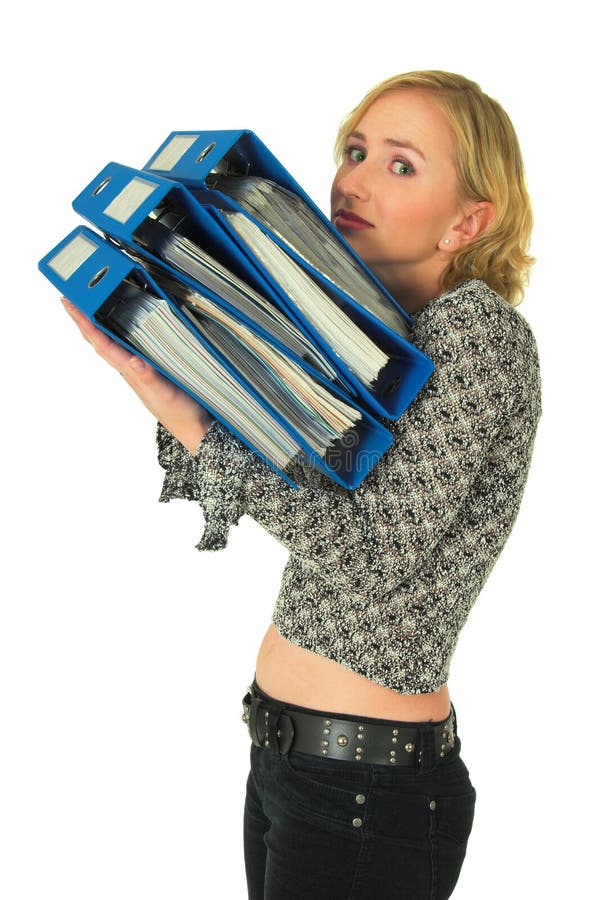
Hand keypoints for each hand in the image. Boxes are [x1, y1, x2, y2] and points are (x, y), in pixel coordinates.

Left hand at [61, 298, 211, 451]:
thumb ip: (150, 378)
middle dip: (84, 320)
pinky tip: (121, 330)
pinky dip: (118, 334)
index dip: (84, 323)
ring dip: (97, 326)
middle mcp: (130, 369)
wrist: (194, 429)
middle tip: (71, 299)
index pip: (101, 342)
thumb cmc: (180, 413)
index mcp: (130, 372)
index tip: (69, 304)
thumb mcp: (166, 394)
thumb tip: (133, 362)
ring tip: (88, 309)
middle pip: (100, 340)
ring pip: (110, 344)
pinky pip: (126, 348)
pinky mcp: (150, 370)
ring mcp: (138, 370)